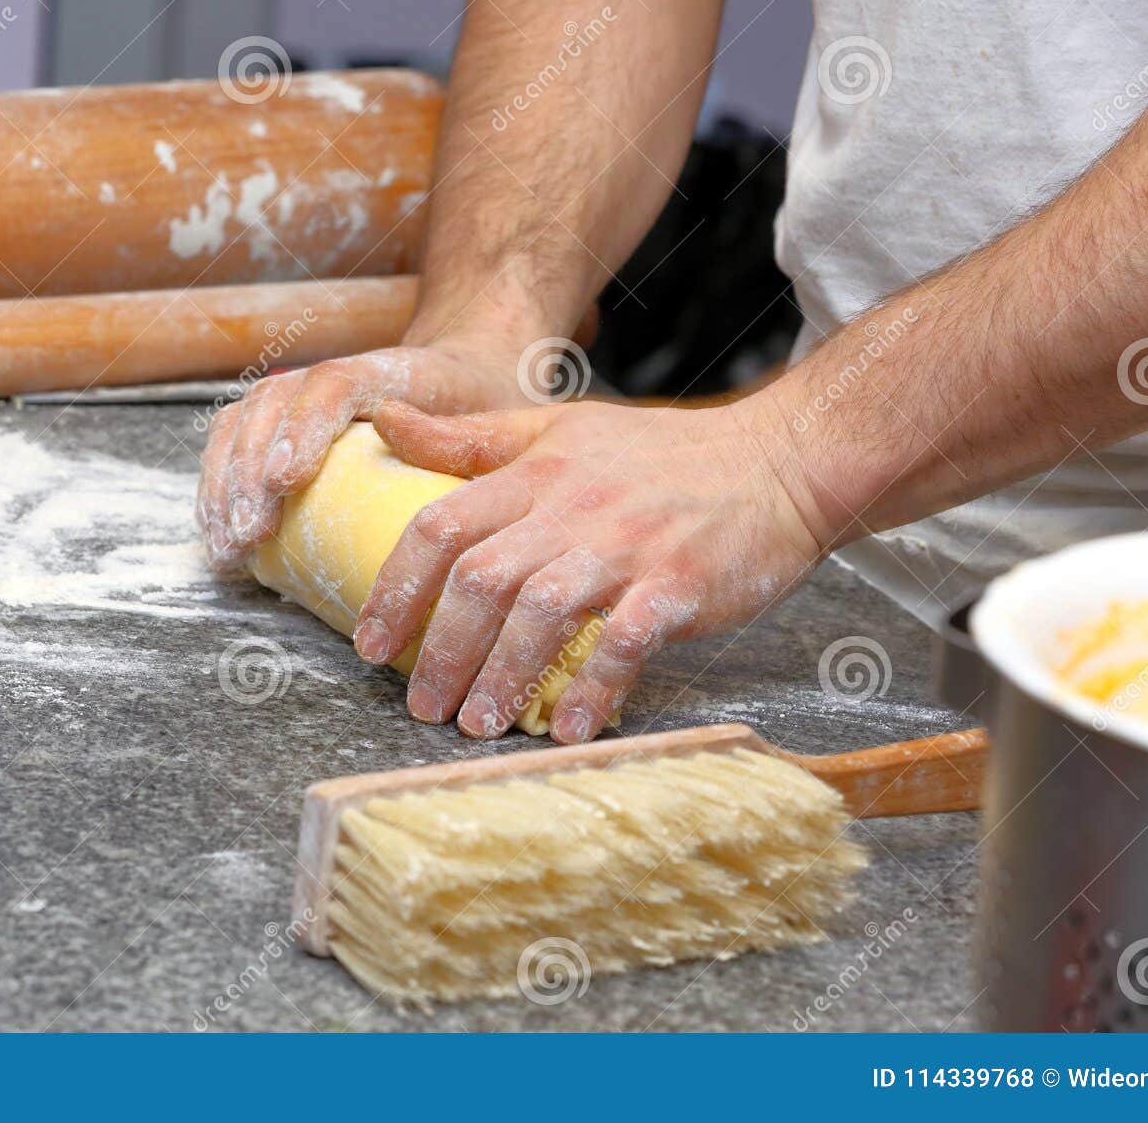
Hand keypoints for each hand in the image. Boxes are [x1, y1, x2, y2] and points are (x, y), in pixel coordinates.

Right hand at [196, 342, 533, 569]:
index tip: (287, 481)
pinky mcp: (279, 421)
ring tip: (228, 550)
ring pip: (240, 423)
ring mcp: (299, 395)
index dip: (304, 430)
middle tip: (250, 537)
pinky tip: (220, 538)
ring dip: (225, 488)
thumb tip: (445, 514)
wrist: (465, 374)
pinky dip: (217, 489)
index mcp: (389, 370)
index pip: (333, 385)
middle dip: (249, 475)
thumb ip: (471, 454)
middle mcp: (332, 375)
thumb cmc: (483, 410)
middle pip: (271, 407)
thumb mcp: (495, 426)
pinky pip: (231, 443)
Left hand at [351, 397, 827, 743]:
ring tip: (479, 724)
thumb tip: (384, 420)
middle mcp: (572, 509)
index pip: (441, 526)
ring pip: (543, 612)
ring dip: (504, 676)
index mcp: (535, 473)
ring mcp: (627, 547)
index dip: (396, 588)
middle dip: (441, 650)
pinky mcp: (680, 584)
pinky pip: (626, 640)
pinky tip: (571, 726)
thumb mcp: (556, 428)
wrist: (777, 461)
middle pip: (482, 579)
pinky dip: (594, 686)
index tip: (370, 644)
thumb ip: (469, 437)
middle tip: (420, 705)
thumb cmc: (660, 454)